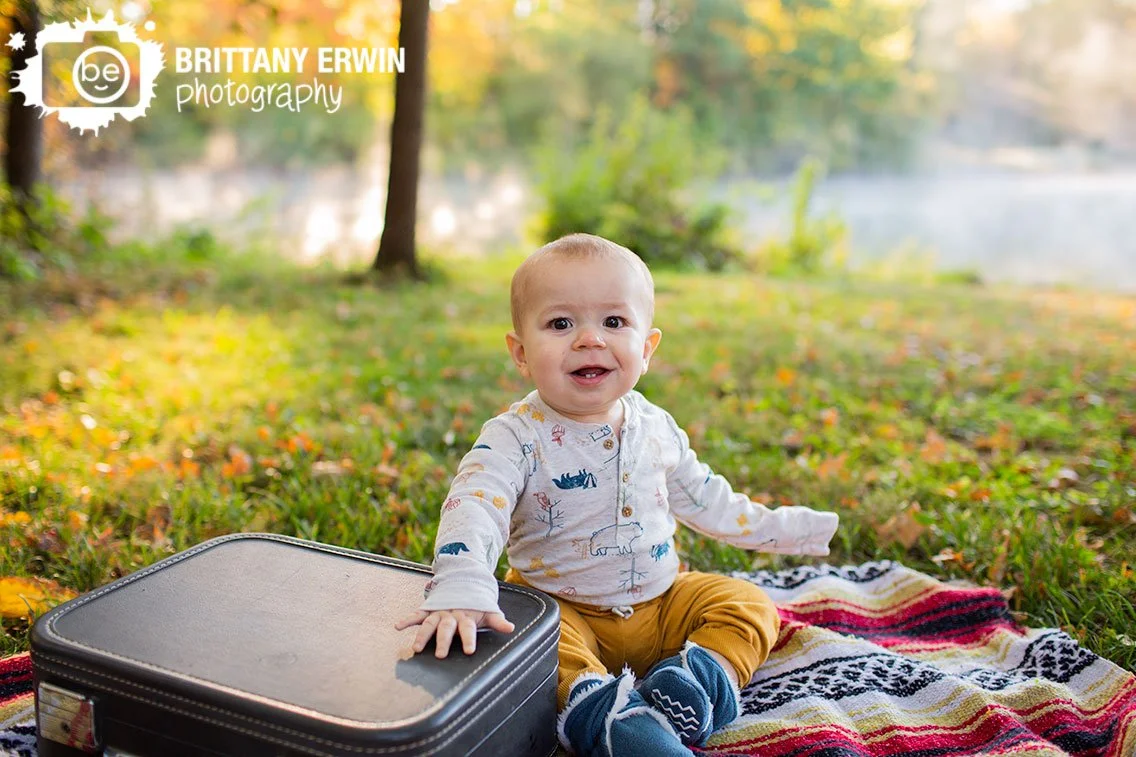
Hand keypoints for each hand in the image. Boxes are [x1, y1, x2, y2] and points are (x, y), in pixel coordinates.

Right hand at [394, 609, 514, 657]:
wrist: (464, 581)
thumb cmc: (476, 604)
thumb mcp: (488, 611)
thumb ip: (498, 621)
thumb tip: (511, 628)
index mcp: (467, 616)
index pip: (468, 629)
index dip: (469, 639)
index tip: (469, 651)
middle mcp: (451, 614)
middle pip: (447, 628)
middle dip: (443, 641)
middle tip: (440, 656)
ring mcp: (439, 611)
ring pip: (430, 623)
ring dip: (422, 635)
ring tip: (416, 648)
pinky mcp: (429, 609)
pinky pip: (417, 614)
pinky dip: (407, 619)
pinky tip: (398, 626)